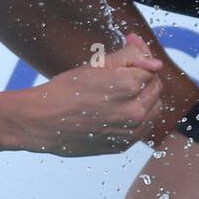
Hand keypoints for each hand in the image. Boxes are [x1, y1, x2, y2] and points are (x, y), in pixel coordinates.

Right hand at [25, 34, 164, 156]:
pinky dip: (139, 117)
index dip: (140, 58)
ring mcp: (130, 131)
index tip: (129, 54)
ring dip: (145, 98)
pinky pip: (144, 128)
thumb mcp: (97, 65)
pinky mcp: (123, 145)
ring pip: (154, 109)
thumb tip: (153, 59)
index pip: (151, 68)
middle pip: (156, 88)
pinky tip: (121, 109)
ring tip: (124, 92)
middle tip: (125, 72)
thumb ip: (131, 57)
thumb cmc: (65, 91)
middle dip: (145, 77)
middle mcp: (134, 111)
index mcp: (130, 86)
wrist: (42, 121)